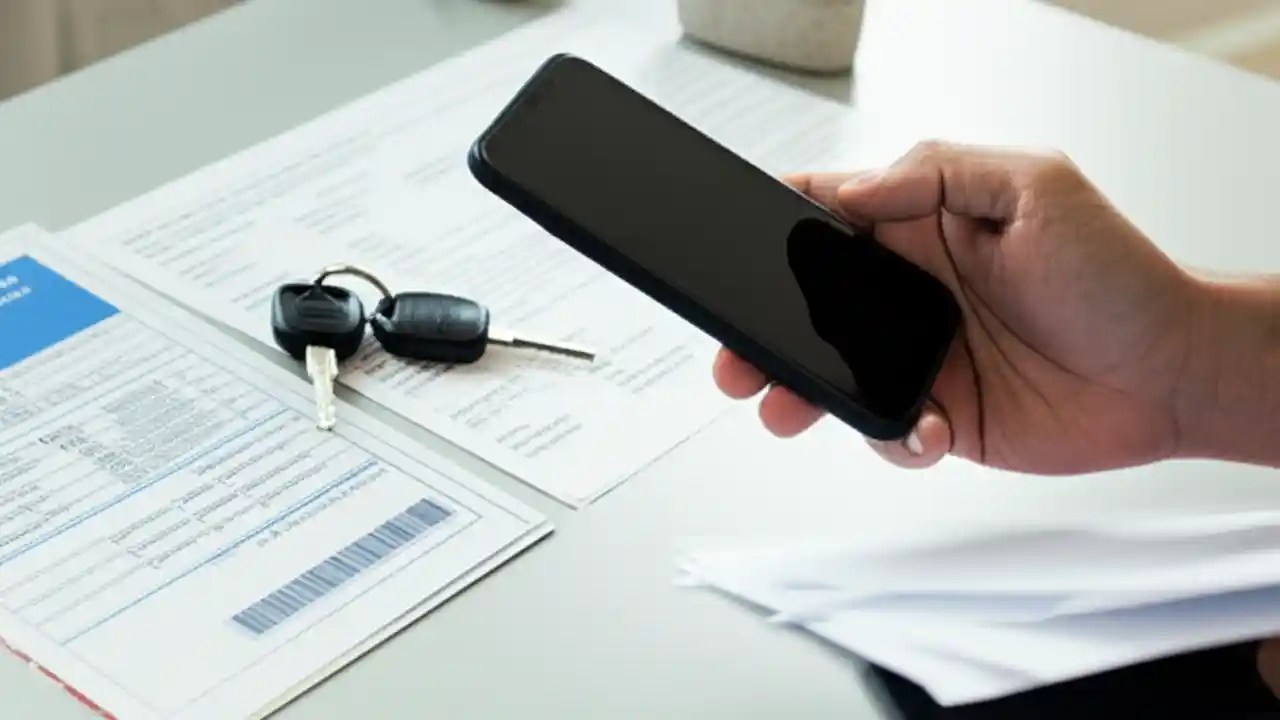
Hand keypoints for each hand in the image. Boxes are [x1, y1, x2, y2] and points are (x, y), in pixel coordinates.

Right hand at [714, 141, 1205, 473]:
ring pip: (832, 375)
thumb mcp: (1035, 187)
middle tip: (734, 353)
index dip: (778, 225)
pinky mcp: (940, 415)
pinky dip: (891, 437)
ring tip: (782, 406)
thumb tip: (851, 192)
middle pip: (810, 306)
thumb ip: (937, 175)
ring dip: (798, 392)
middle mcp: (913, 292)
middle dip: (761, 329)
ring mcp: (922, 356)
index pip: (832, 216)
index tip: (736, 242)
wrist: (1169, 374)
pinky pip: (886, 430)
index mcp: (924, 228)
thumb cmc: (1117, 275)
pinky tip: (924, 429)